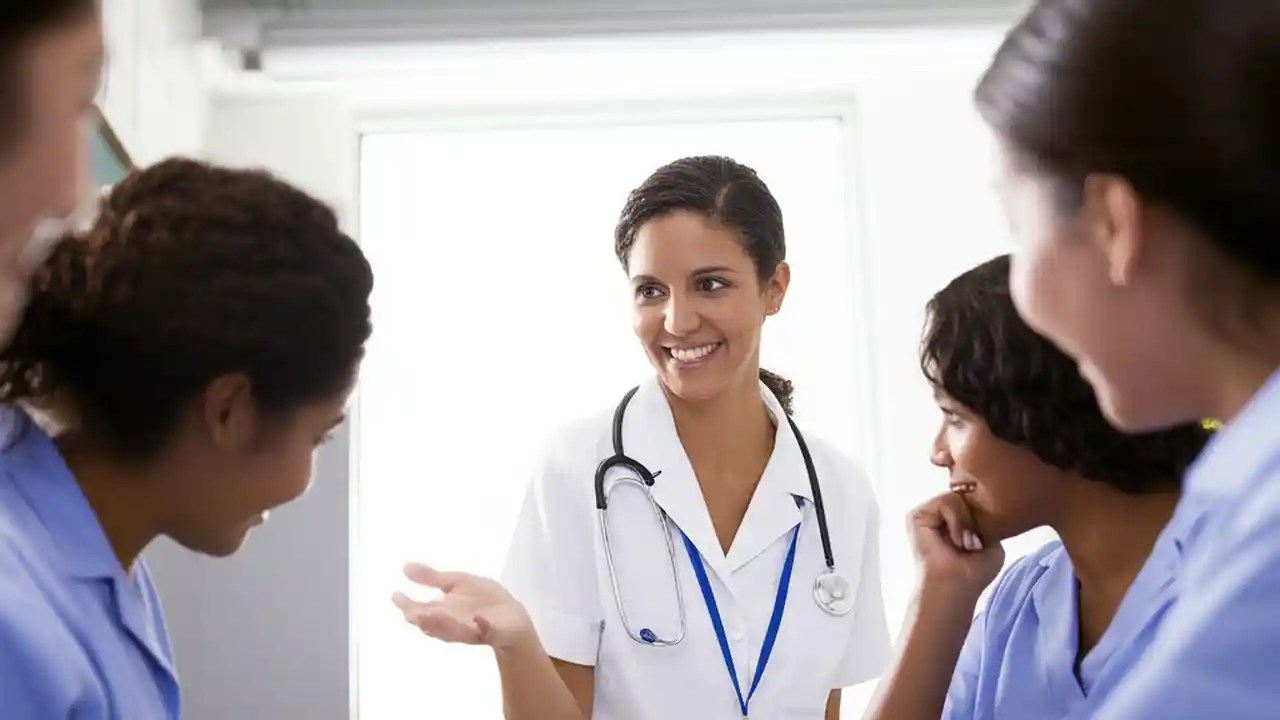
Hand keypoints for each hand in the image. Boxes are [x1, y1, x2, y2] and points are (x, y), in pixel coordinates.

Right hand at [391, 563, 535, 649]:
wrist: (513, 616)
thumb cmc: (483, 599)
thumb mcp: (458, 583)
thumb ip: (433, 578)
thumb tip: (405, 567)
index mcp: (442, 612)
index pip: (419, 611)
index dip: (407, 605)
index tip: (396, 595)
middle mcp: (452, 624)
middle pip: (432, 625)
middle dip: (424, 619)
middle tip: (414, 612)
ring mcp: (471, 629)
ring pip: (453, 631)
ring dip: (445, 625)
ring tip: (434, 614)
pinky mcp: (492, 632)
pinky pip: (486, 631)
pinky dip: (482, 626)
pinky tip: (478, 619)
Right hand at [907, 492, 1004, 599]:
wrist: (957, 586)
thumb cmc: (973, 572)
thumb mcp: (991, 540)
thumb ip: (987, 518)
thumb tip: (978, 502)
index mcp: (952, 519)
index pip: (969, 498)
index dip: (982, 510)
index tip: (982, 536)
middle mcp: (937, 514)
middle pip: (963, 495)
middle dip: (973, 518)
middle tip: (972, 544)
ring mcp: (926, 514)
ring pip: (955, 497)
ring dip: (966, 522)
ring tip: (963, 544)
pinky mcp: (916, 515)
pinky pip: (945, 501)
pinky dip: (956, 520)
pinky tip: (954, 540)